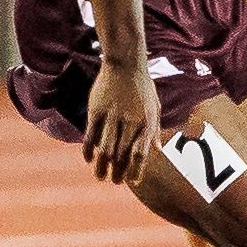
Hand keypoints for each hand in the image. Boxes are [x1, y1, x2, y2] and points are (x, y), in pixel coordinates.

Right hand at [82, 61, 159, 184]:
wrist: (125, 64)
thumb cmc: (142, 87)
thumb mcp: (155, 107)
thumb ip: (154, 130)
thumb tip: (158, 151)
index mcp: (146, 122)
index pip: (141, 153)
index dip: (136, 169)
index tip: (133, 181)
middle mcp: (130, 121)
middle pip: (122, 154)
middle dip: (118, 172)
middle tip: (114, 182)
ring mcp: (113, 116)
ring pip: (106, 148)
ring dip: (102, 166)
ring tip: (100, 177)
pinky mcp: (97, 110)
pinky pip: (91, 135)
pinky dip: (88, 149)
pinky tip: (88, 159)